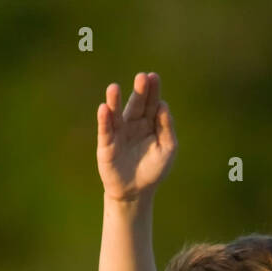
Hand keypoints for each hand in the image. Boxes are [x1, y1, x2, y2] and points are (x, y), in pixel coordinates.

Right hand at [96, 71, 176, 200]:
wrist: (136, 192)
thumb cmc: (153, 170)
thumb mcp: (167, 149)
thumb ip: (166, 128)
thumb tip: (163, 105)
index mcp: (150, 122)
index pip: (152, 102)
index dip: (153, 90)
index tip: (153, 77)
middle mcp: (134, 123)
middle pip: (136, 103)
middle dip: (139, 91)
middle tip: (142, 77)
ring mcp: (119, 132)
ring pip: (116, 113)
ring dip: (114, 100)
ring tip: (114, 88)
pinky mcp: (107, 144)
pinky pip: (105, 130)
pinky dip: (104, 119)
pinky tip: (104, 108)